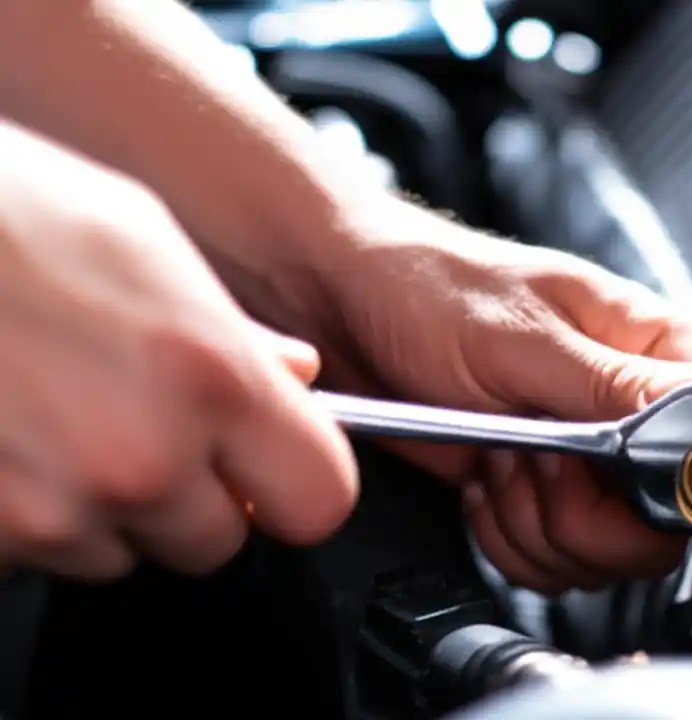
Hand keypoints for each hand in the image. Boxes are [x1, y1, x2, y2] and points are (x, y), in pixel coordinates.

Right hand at [0, 122, 356, 580]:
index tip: (275, 468)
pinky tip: (4, 437)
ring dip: (101, 507)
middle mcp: (141, 461)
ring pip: (119, 554)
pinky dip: (22, 513)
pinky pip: (33, 554)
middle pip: (216, 541)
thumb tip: (296, 379)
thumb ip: (236, 332)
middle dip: (191, 496)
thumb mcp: (144, 239)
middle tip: (140, 425)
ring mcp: (52, 513)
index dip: (297, 484)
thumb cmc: (0, 215)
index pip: (319, 500)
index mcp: (211, 382)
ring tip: (48, 413)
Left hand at [299, 199, 691, 593]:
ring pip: (605, 554)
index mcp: (660, 350)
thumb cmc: (431, 288)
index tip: (611, 477)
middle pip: (664, 524)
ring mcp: (591, 459)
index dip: (678, 487)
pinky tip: (483, 481)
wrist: (343, 303)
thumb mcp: (527, 339)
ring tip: (499, 458)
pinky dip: (507, 537)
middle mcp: (637, 409)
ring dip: (536, 524)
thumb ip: (622, 392)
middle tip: (536, 462)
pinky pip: (553, 561)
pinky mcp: (544, 493)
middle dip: (584, 516)